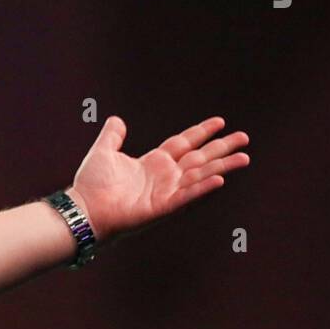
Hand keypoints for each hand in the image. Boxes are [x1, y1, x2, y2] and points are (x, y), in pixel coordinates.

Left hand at [68, 115, 249, 242]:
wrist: (84, 209)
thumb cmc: (91, 185)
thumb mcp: (103, 152)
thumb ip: (112, 136)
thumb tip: (117, 119)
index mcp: (153, 162)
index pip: (184, 143)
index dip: (201, 132)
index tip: (220, 122)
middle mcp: (164, 176)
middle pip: (199, 157)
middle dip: (221, 147)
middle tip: (244, 137)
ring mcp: (166, 191)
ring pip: (200, 175)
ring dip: (222, 166)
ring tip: (245, 157)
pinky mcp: (162, 206)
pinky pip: (187, 195)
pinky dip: (202, 187)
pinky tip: (220, 179)